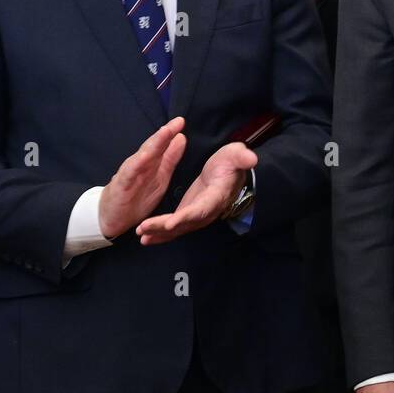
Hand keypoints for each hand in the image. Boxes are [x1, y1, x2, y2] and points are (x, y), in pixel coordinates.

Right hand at [98, 118, 187, 239]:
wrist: (113, 218)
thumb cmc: (136, 197)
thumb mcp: (160, 178)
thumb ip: (170, 159)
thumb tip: (181, 138)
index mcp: (150, 164)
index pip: (161, 145)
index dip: (171, 133)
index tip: (182, 121)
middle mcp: (139, 165)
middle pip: (152, 146)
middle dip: (165, 133)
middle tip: (178, 121)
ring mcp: (129, 173)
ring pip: (142, 156)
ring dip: (153, 144)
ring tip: (165, 132)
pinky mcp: (121, 186)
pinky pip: (129, 173)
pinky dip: (137, 164)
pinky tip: (145, 156)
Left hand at [135, 140, 257, 244]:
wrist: (229, 172)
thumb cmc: (230, 162)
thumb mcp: (236, 155)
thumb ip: (242, 158)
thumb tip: (252, 159)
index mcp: (216, 196)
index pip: (201, 209)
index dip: (186, 217)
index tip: (170, 223)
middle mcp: (207, 211)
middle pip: (185, 223)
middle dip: (164, 227)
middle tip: (144, 228)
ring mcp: (197, 216)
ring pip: (177, 228)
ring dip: (158, 232)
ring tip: (141, 235)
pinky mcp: (189, 216)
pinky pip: (174, 227)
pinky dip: (160, 233)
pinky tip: (144, 237)